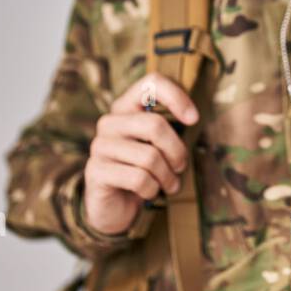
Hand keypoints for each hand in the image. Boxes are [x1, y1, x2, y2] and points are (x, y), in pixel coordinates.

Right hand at [82, 73, 199, 234]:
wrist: (115, 207)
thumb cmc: (143, 171)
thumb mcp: (158, 146)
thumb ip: (170, 129)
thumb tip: (193, 117)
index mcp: (126, 108)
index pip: (151, 83)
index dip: (177, 97)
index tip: (194, 119)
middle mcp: (109, 122)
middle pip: (155, 125)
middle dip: (177, 151)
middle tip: (181, 167)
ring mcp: (100, 146)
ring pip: (149, 157)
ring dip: (167, 177)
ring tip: (169, 185)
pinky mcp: (96, 171)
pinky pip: (138, 178)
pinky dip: (152, 189)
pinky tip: (150, 193)